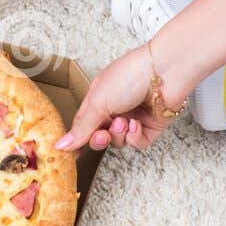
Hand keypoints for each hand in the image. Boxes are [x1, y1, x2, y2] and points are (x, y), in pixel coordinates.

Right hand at [54, 43, 183, 152]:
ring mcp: (133, 119)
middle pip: (99, 137)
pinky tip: (136, 124)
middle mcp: (115, 110)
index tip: (70, 154)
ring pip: (118, 143)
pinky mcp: (150, 128)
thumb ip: (81, 127)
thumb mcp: (97, 100)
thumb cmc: (129, 75)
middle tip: (102, 135)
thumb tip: (61, 145)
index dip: (77, 140)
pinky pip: (136, 144)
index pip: (83, 126)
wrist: (165, 72)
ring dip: (119, 135)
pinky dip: (134, 137)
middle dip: (99, 140)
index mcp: (98, 100)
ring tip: (124, 121)